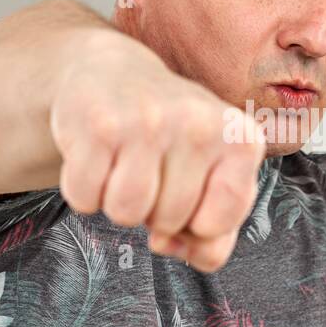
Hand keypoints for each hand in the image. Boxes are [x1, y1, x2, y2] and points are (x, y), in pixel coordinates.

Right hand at [49, 34, 267, 271]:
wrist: (114, 75)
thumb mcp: (211, 175)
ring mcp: (148, 122)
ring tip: (125, 166)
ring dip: (118, 204)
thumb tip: (185, 252)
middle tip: (151, 171)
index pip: (218, 224)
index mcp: (241, 140)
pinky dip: (84, 191)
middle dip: (155, 211)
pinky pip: (85, 199)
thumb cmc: (172, 135)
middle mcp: (199, 124)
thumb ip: (217, 232)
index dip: (196, 225)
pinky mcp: (98, 125)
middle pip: (170, 221)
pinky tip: (98, 158)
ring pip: (126, 213)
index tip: (189, 195)